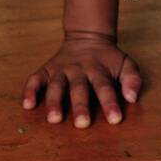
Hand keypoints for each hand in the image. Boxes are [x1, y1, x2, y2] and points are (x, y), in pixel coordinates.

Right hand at [21, 32, 142, 127]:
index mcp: (99, 70)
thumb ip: (132, 79)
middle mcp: (79, 70)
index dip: (110, 103)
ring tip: (54, 119)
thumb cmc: (109, 59)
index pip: (105, 87)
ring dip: (54, 102)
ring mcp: (61, 70)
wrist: (88, 37)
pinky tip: (27, 105)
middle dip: (80, 106)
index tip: (115, 119)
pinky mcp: (47, 70)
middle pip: (79, 89)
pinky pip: (35, 79)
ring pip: (57, 86)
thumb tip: (132, 98)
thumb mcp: (126, 63)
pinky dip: (30, 90)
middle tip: (82, 123)